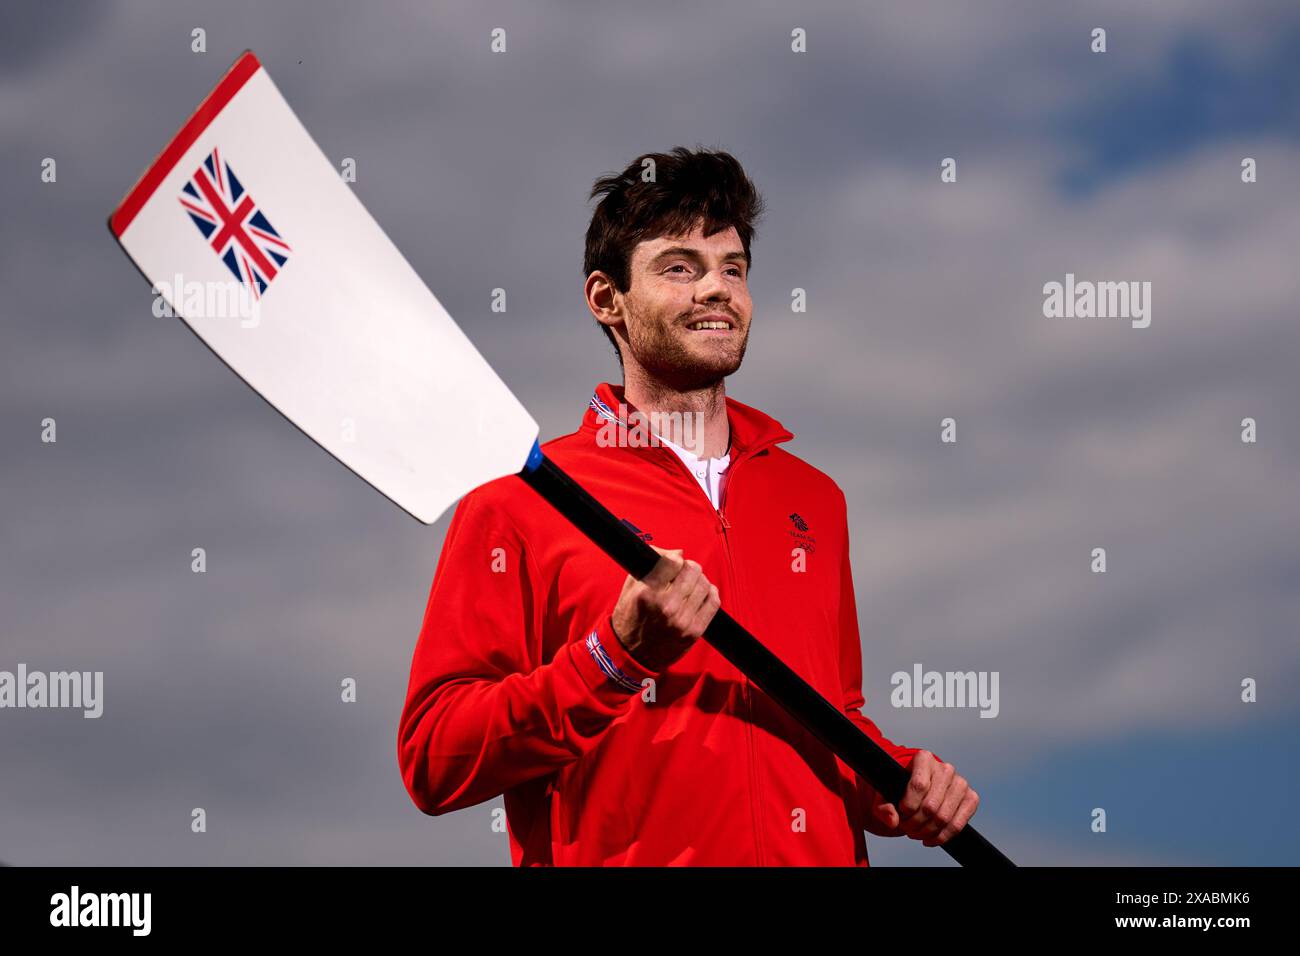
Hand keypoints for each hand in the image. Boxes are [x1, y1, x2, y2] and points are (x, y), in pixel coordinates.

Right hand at [610, 546, 719, 670]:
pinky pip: (714, 603)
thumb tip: (676, 552)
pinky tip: (701, 594)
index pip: (673, 561)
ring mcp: (682, 620)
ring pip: (705, 584)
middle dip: (688, 567)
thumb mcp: (631, 588)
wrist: (632, 654)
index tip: (673, 562)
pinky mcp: (694, 631)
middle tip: (684, 572)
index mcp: (647, 593)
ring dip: (699, 580)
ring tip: (691, 584)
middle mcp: (666, 607)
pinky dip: (710, 593)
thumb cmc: (630, 618)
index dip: (674, 558)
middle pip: (692, 570)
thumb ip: (650, 566)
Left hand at [865, 751, 978, 846]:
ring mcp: (960, 783)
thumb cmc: (900, 790)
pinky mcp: (971, 798)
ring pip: (944, 817)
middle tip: (906, 827)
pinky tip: (930, 839)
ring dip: (927, 832)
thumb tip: (892, 819)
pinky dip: (942, 837)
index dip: (908, 805)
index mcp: (924, 758)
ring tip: (915, 833)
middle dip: (915, 823)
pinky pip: (958, 825)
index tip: (901, 813)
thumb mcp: (884, 795)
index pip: (919, 785)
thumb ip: (883, 806)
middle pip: (931, 805)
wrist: (919, 792)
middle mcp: (945, 768)